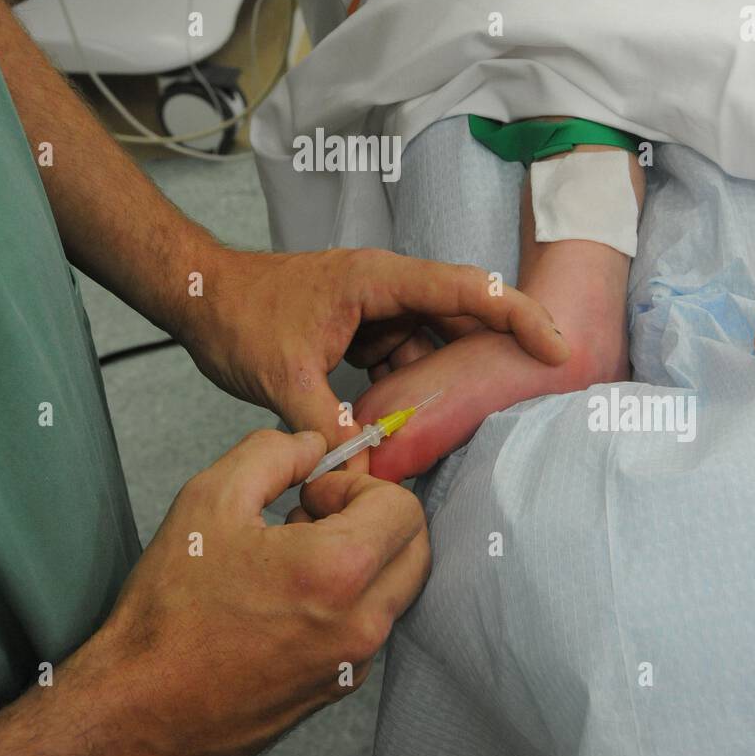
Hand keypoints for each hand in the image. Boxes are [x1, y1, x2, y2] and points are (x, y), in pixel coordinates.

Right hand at [92, 427, 429, 755]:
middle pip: (415, 547)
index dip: (355, 486)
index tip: (310, 495)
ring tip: (290, 558)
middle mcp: (360, 624)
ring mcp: (353, 663)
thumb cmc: (170, 613)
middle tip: (311, 518)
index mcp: (337, 573)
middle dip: (373, 518)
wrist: (142, 711)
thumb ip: (274, 452)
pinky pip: (369, 624)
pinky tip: (285, 597)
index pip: (402, 505)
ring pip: (395, 587)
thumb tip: (314, 447)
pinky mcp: (338, 687)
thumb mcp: (210, 498)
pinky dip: (346, 598)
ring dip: (361, 558)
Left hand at [178, 245, 568, 441]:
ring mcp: (373, 308)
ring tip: (448, 423)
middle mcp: (384, 287)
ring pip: (429, 344)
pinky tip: (399, 423)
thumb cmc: (237, 316)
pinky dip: (405, 388)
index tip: (556, 347)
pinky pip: (400, 357)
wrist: (198, 297)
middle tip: (516, 398)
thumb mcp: (283, 378)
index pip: (466, 289)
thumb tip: (362, 474)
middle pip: (457, 318)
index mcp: (378, 280)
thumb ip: (329, 426)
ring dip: (434, 383)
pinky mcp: (359, 329)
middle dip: (484, 358)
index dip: (517, 315)